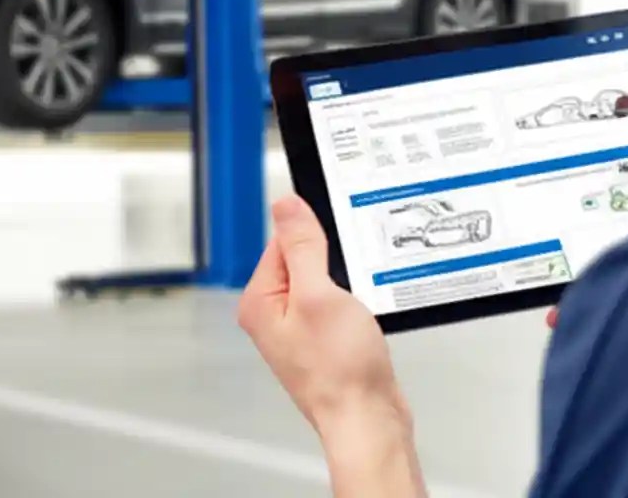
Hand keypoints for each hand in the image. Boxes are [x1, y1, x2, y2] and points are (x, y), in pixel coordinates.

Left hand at [239, 196, 404, 428]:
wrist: (367, 420)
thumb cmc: (339, 370)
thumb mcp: (320, 294)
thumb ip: (301, 246)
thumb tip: (286, 206)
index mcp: (260, 301)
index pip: (282, 242)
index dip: (314, 239)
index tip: (337, 250)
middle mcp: (274, 315)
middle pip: (304, 259)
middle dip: (333, 263)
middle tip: (349, 285)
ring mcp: (299, 330)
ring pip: (325, 282)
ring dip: (348, 285)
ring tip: (356, 310)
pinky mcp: (323, 340)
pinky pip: (338, 304)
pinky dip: (355, 304)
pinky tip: (364, 320)